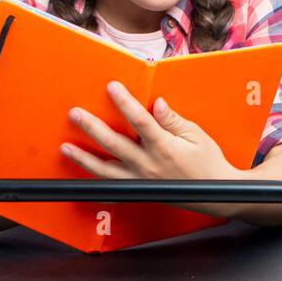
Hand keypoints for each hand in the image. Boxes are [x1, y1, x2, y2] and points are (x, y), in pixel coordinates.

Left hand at [62, 81, 242, 216]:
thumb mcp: (197, 136)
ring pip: (106, 170)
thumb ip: (173, 120)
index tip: (112, 87)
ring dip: (84, 158)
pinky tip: (83, 176)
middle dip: (92, 128)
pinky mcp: (139, 191)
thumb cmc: (207, 163)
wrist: (215, 193)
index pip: (140, 121)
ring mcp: (140, 180)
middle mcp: (148, 165)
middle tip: (75, 114)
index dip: (125, 103)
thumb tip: (157, 104)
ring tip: (66, 147)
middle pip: (115, 144)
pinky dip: (96, 183)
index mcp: (164, 147)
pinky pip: (113, 188)